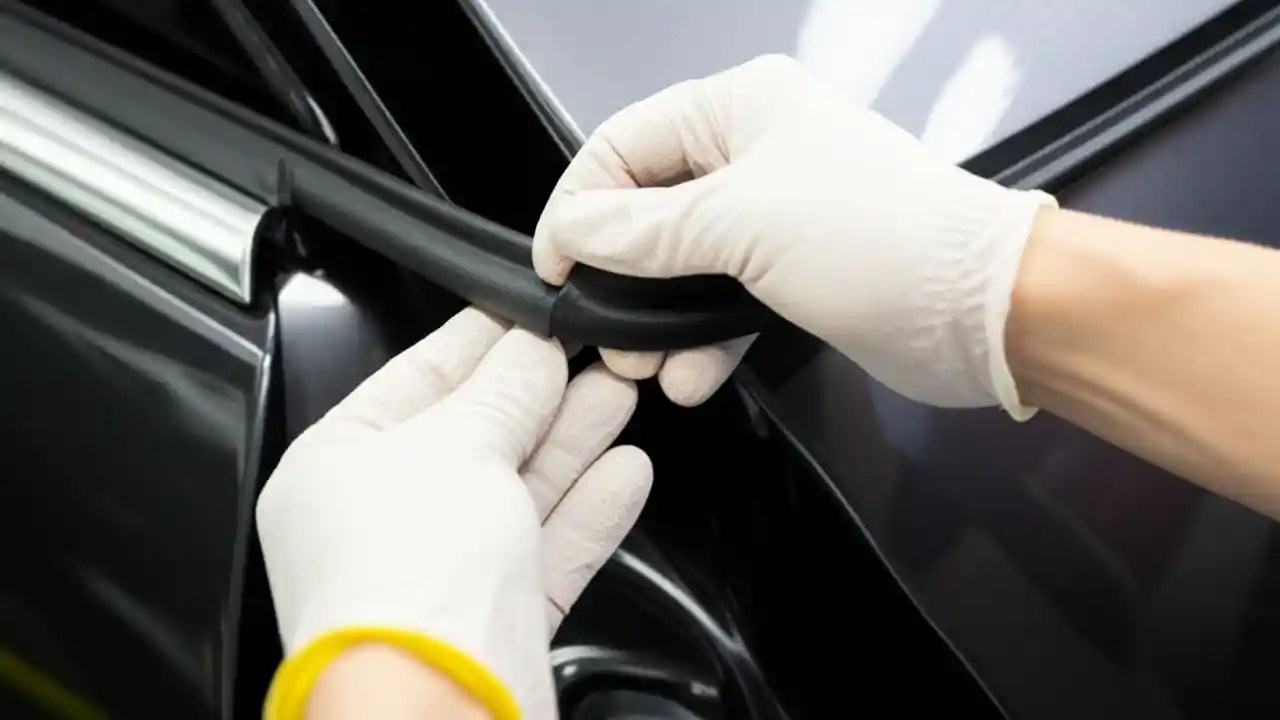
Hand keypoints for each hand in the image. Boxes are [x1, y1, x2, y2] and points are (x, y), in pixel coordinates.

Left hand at [256, 306, 651, 718]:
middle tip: (588, 349)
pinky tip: (625, 471)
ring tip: (618, 391)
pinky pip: (548, 548)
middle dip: (539, 391)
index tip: (527, 314)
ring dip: (573, 438)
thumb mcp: (455, 446)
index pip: (412, 382)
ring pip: (518, 491)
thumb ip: (502, 391)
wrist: (439, 707)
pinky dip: (589, 508)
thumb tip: (531, 349)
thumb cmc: (405, 585)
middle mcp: (382, 526)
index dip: (478, 343)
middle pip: (475, 436)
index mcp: (335, 472)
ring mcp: (442, 575)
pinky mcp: (496, 619)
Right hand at [534, 54, 1055, 415]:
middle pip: (649, 207)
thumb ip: (643, 231)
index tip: (555, 265)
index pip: (623, 144)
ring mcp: (778, 213)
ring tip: (640, 364)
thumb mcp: (740, 225)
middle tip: (599, 327)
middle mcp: (757, 151)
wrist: (985, 311)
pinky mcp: (797, 270)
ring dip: (657, 317)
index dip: (578, 204)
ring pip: (684, 261)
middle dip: (619, 272)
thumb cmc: (881, 240)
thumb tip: (573, 230)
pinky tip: (690, 376)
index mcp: (741, 107)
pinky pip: (725, 299)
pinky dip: (702, 339)